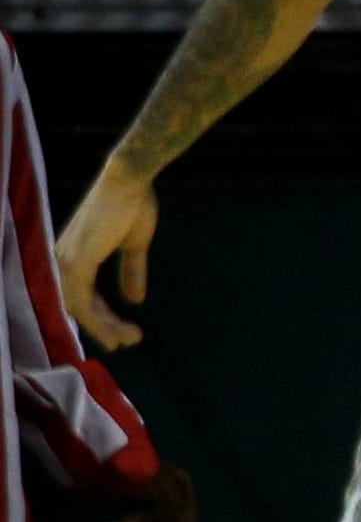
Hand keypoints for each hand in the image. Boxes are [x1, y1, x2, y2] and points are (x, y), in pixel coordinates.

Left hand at [52, 165, 155, 351]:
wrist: (130, 181)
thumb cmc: (133, 204)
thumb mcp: (134, 244)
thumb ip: (132, 271)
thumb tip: (136, 299)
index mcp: (75, 256)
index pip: (84, 296)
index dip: (104, 316)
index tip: (125, 332)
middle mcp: (64, 261)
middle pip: (79, 306)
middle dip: (106, 326)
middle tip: (131, 340)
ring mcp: (67, 262)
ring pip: (79, 309)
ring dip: (103, 328)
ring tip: (128, 340)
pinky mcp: (76, 263)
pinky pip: (82, 303)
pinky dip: (97, 321)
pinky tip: (114, 332)